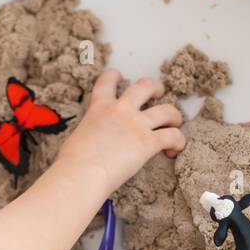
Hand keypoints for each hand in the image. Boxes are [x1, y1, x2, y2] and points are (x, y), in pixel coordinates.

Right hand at [56, 68, 185, 191]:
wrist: (81, 174)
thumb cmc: (71, 162)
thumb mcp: (77, 137)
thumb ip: (90, 133)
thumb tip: (91, 144)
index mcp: (98, 108)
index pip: (107, 80)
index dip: (115, 76)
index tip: (120, 78)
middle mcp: (120, 110)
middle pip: (145, 86)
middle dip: (155, 88)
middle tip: (158, 94)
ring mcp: (136, 125)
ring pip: (167, 110)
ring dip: (174, 115)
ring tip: (174, 123)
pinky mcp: (148, 142)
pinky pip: (173, 136)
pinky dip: (178, 142)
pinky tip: (173, 150)